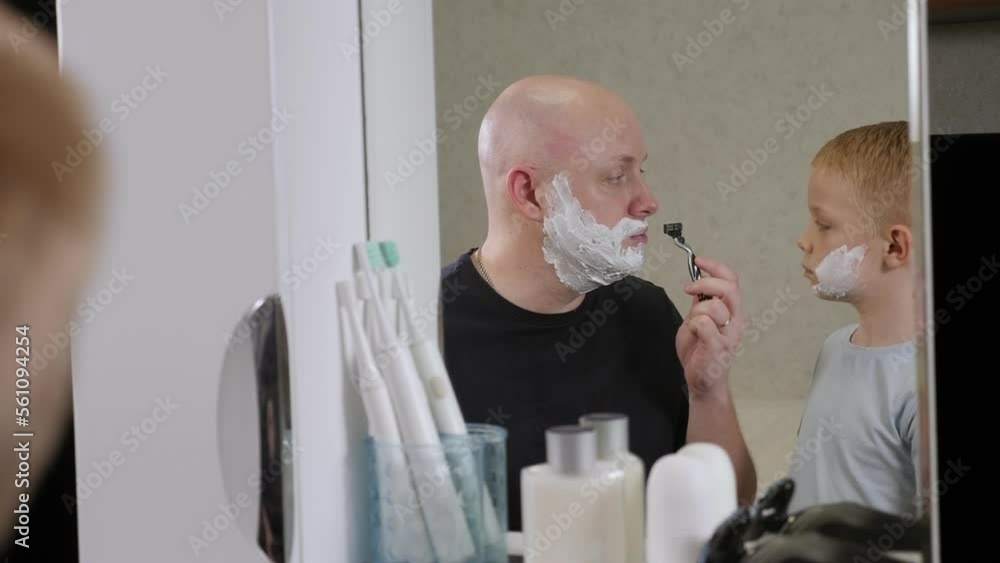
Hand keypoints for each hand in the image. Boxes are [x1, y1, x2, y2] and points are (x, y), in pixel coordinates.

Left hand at [676, 256, 743, 398]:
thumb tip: (698, 282)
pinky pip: (703, 324)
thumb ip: (701, 303)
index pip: (731, 281)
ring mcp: (728, 334)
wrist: (702, 381)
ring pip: (713, 306)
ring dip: (696, 311)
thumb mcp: (698, 319)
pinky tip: (694, 335)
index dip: (716, 267)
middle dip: (706, 282)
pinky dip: (694, 326)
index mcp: (731, 311)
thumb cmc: (700, 351)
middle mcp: (734, 320)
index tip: (699, 261)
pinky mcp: (718, 346)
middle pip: (729, 289)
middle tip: (689, 288)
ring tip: (693, 325)